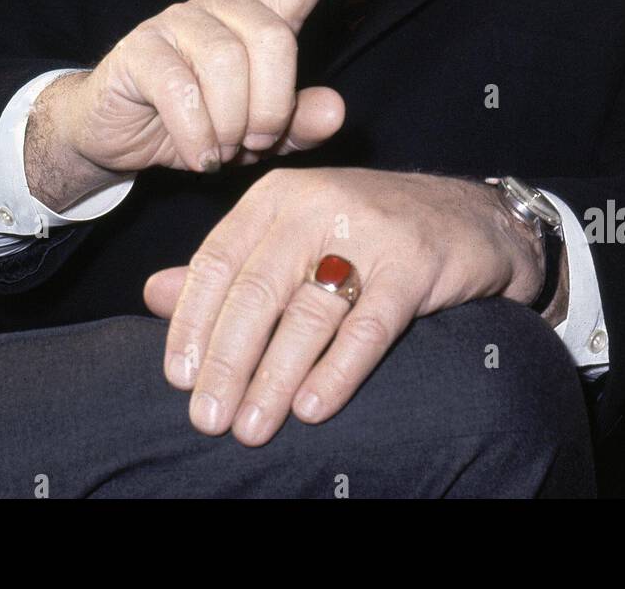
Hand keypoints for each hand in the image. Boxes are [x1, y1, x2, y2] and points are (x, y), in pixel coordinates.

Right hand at [24, 0, 368, 207]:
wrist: (119, 135)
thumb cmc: (200, 125)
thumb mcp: (258, 136)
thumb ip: (299, 124)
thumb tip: (335, 110)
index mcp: (258, 20)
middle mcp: (221, 7)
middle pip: (273, 40)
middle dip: (272, 106)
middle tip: (254, 142)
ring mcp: (177, 21)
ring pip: (228, 65)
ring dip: (231, 125)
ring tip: (220, 150)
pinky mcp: (140, 47)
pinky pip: (183, 93)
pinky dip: (198, 136)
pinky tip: (197, 154)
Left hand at [142, 166, 546, 445]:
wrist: (473, 218)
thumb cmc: (370, 232)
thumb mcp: (294, 233)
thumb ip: (228, 264)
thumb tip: (152, 294)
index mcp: (278, 195)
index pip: (218, 260)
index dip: (191, 323)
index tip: (176, 378)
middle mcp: (318, 204)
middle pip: (257, 290)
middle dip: (226, 362)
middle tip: (206, 419)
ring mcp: (370, 232)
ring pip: (308, 313)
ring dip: (274, 378)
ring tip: (250, 428)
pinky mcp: (414, 264)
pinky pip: (367, 327)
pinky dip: (337, 372)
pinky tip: (311, 409)